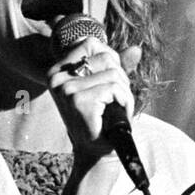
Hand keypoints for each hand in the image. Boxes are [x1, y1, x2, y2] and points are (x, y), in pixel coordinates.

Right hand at [47, 38, 141, 163]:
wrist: (96, 151)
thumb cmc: (100, 118)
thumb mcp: (105, 85)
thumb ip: (117, 65)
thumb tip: (137, 48)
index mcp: (57, 70)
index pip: (90, 43)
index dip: (110, 59)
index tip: (108, 82)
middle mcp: (57, 77)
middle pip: (106, 57)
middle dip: (120, 77)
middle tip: (113, 100)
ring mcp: (67, 89)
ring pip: (113, 73)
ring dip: (123, 91)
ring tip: (115, 108)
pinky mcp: (79, 100)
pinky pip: (115, 88)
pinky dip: (124, 101)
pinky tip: (117, 114)